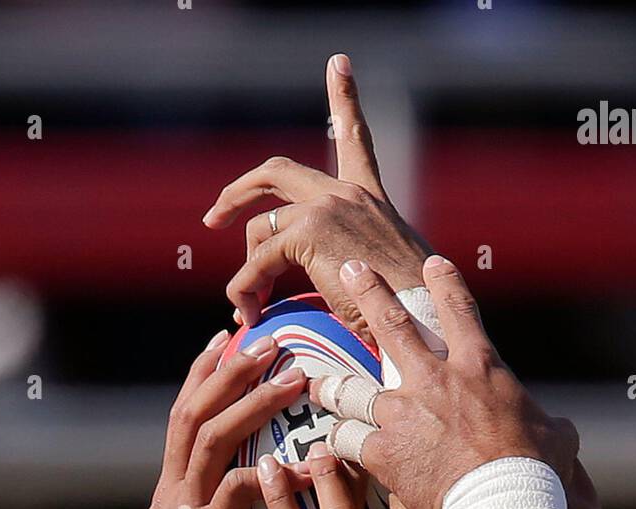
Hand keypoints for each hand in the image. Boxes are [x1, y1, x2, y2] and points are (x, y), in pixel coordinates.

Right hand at [141, 330, 309, 508]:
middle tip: (266, 342)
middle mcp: (174, 494)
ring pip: (210, 441)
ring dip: (251, 404)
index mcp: (173, 491)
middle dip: (229, 374)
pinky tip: (304, 467)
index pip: (183, 419)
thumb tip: (257, 485)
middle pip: (193, 415)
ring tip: (291, 379)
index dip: (203, 377)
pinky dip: (268, 476)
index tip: (226, 341)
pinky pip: (235, 494)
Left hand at [202, 53, 430, 342]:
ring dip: (246, 268)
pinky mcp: (310, 231)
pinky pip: (258, 260)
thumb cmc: (408, 310)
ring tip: (248, 305)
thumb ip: (355, 261)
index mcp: (370, 199)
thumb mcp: (384, 272)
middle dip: (237, 192)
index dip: (345, 97)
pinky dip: (246, 289)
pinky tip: (250, 312)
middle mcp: (347, 194)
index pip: (355, 140)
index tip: (339, 63)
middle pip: (277, 171)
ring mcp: (327, 207)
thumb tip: (333, 280)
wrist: (421, 318)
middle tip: (214, 216)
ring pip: (261, 227)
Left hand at [315, 255, 580, 508]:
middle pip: (392, 324)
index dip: (444, 282)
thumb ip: (546, 424)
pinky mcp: (382, 451)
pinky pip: (347, 440)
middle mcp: (435, 380)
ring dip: (331, 386)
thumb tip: (560, 430)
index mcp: (480, 367)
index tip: (430, 263)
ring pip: (352, 388)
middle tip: (351, 270)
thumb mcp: (555, 437)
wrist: (504, 505)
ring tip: (317, 384)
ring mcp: (403, 413)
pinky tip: (329, 447)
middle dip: (368, 292)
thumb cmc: (536, 473)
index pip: (459, 309)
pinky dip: (338, 443)